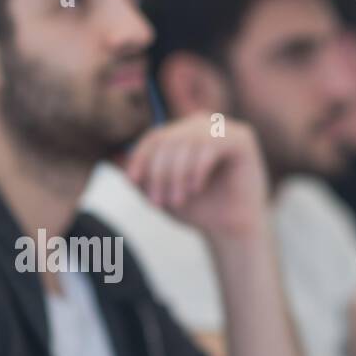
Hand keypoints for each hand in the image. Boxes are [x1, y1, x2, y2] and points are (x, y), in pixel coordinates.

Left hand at [118, 113, 270, 240]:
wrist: (231, 231)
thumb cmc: (197, 210)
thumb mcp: (160, 192)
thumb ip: (139, 176)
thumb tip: (113, 159)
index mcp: (184, 133)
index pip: (155, 137)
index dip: (140, 157)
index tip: (132, 181)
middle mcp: (203, 125)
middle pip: (169, 139)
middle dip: (159, 173)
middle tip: (158, 202)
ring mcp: (224, 128)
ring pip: (187, 142)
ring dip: (176, 175)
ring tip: (176, 200)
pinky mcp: (242, 137)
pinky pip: (210, 145)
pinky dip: (197, 168)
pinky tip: (196, 189)